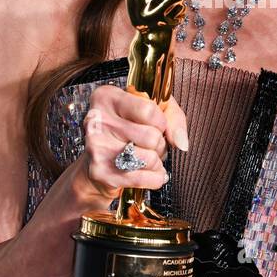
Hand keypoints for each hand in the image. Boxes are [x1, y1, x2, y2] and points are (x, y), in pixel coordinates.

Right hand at [73, 84, 189, 205]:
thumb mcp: (154, 109)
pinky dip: (154, 178)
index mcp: (107, 97)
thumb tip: (180, 142)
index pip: (149, 111)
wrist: (99, 162)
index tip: (156, 125)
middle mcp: (97, 120)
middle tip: (150, 145)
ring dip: (156, 162)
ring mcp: (96, 147)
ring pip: (150, 159)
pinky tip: (149, 173)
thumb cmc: (129, 130)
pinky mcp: (100, 172)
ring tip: (146, 157)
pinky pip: (144, 179)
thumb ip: (173, 117)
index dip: (161, 122)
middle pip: (151, 137)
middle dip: (159, 144)